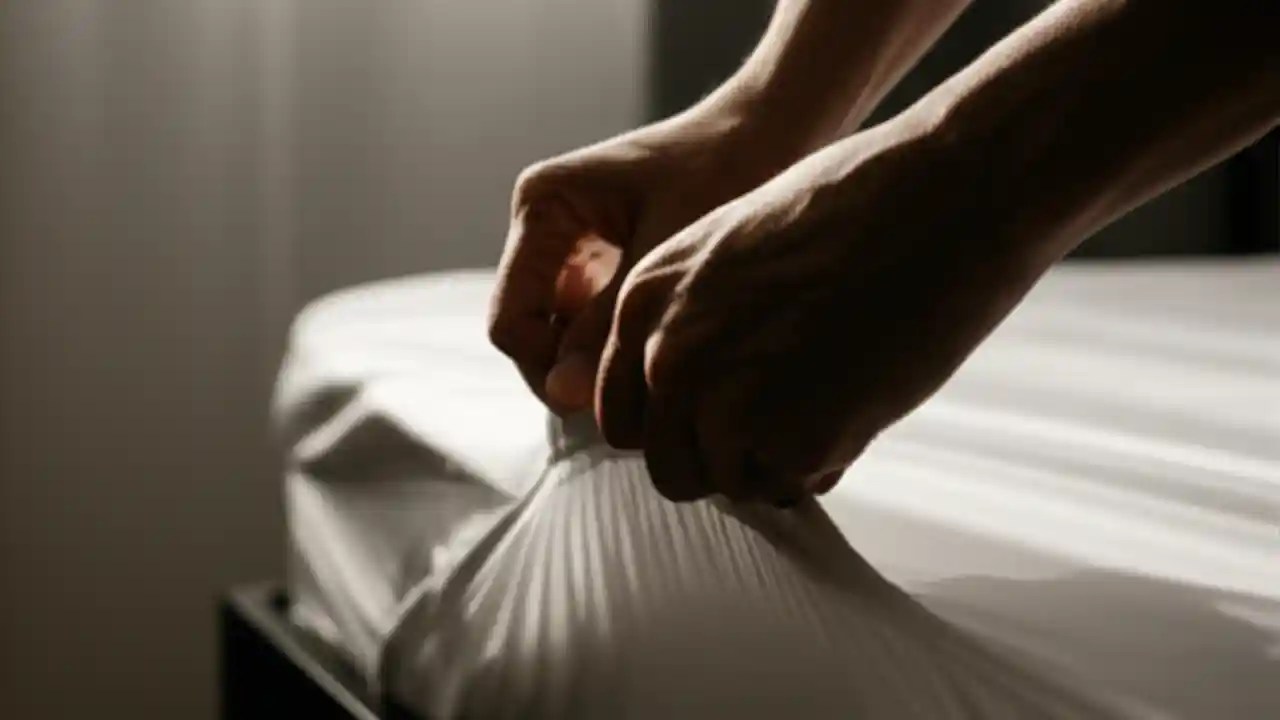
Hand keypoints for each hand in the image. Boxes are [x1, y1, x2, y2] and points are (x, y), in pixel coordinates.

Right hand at [487, 96, 795, 413]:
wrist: (770, 130)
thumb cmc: (723, 171)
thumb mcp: (661, 254)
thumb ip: (607, 325)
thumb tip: (561, 395)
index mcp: (543, 206)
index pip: (510, 321)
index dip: (548, 371)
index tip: (607, 398)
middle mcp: (544, 225)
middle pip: (529, 334)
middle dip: (572, 371)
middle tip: (637, 398)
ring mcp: (569, 244)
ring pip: (559, 336)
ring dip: (596, 363)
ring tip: (653, 375)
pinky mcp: (601, 259)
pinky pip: (589, 323)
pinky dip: (615, 347)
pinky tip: (659, 354)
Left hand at [596, 118, 1047, 504]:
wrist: (949, 194)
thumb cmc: (857, 208)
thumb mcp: (732, 248)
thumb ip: (693, 321)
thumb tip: (690, 398)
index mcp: (645, 301)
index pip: (624, 419)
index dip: (677, 428)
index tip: (721, 420)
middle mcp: (668, 357)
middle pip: (671, 466)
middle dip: (725, 457)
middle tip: (786, 416)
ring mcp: (725, 402)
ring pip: (731, 484)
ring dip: (777, 459)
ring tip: (830, 394)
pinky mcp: (793, 440)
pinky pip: (795, 488)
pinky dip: (827, 462)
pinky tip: (860, 399)